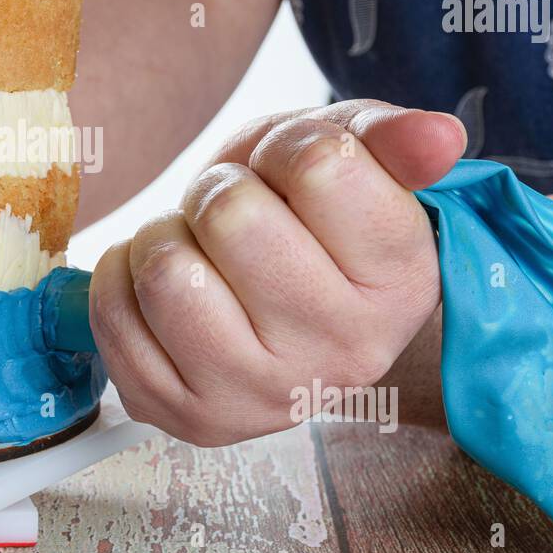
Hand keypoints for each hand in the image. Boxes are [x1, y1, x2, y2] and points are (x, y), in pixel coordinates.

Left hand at [88, 100, 465, 445]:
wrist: (264, 294)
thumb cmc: (308, 218)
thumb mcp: (351, 158)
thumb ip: (390, 138)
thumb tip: (439, 136)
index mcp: (403, 284)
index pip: (321, 166)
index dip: (289, 147)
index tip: (296, 173)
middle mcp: (346, 355)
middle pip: (232, 216)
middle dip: (219, 191)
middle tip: (237, 215)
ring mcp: (264, 397)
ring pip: (168, 272)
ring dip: (166, 237)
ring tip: (199, 252)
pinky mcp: (189, 416)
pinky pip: (113, 314)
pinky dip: (122, 276)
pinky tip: (164, 284)